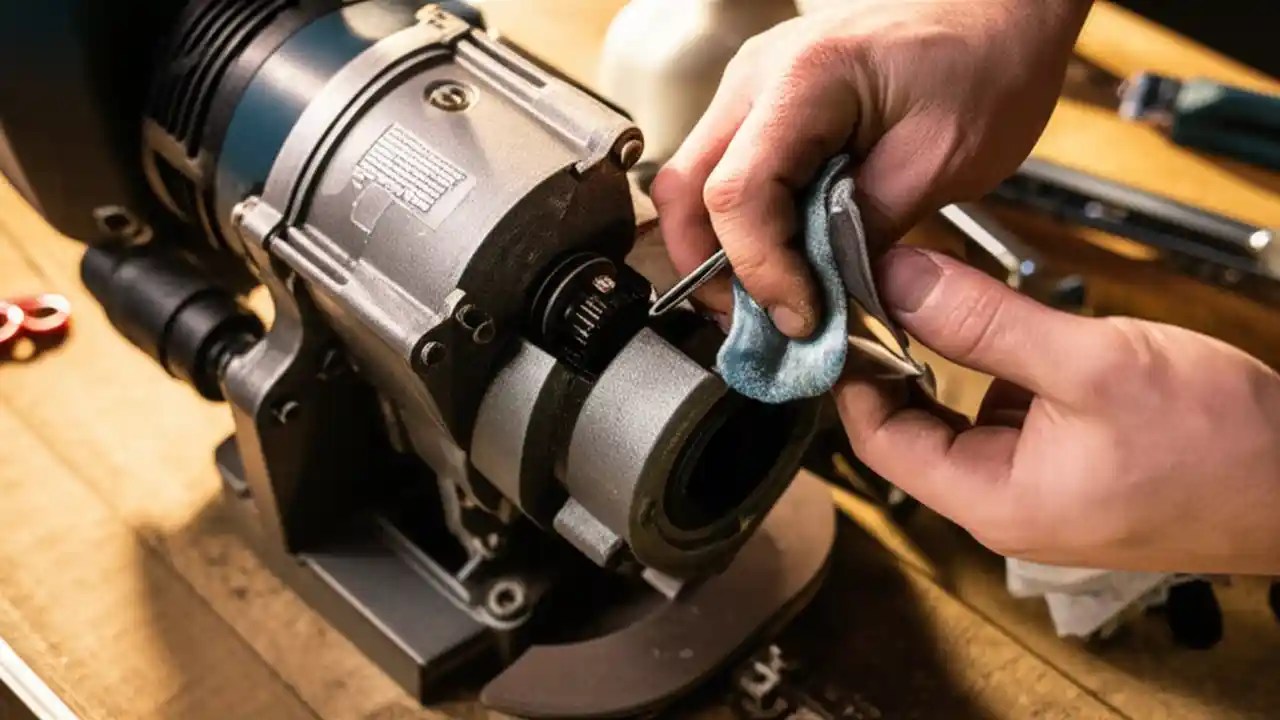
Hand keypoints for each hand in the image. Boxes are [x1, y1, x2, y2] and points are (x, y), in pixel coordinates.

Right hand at [651, 0, 1089, 336]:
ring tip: (772, 302)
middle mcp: (756, 77)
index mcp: (803, 79)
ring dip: (721, 254)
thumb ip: (870, 229)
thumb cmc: (985, 62)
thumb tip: (825, 292)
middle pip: (685, 191)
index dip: (759, 270)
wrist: (998, 9)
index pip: (736, 193)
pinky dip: (743, 230)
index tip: (802, 317)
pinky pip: (728, 175)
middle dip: (711, 270)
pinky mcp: (763, 107)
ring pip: (694, 187)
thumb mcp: (943, 160)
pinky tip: (783, 262)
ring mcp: (751, 89)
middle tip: (760, 324)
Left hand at [839, 248, 1279, 573]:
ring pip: (956, 418)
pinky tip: (994, 323)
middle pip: (909, 429)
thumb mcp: (1091, 363)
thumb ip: (985, 321)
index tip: (844, 304)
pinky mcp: (1066, 465)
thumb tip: (897, 274)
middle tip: (878, 285)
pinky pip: (1003, 415)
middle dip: (892, 358)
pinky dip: (992, 369)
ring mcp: (1034, 488)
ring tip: (924, 290)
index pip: (876, 439)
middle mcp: (1000, 504)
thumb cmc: (1217, 439)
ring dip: (941, 359)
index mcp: (991, 500)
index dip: (852, 371)